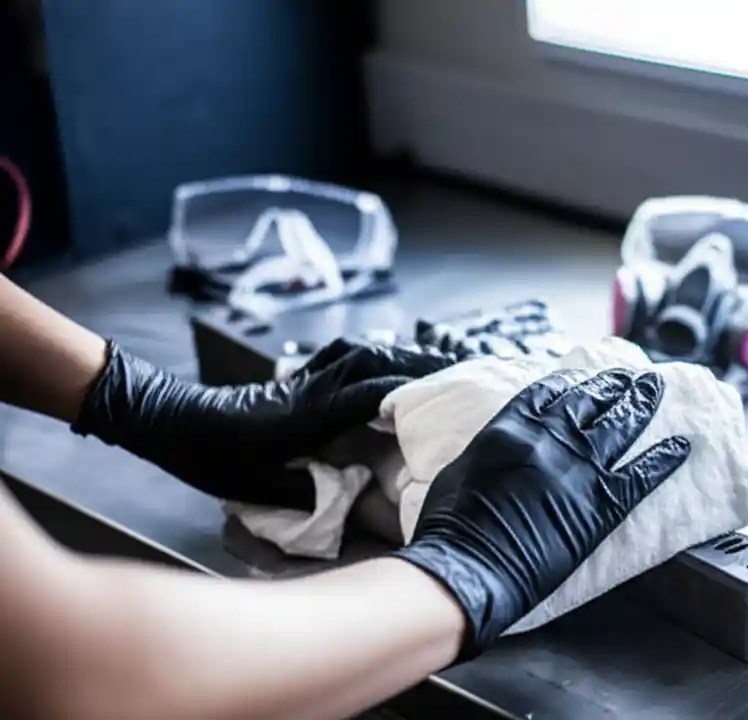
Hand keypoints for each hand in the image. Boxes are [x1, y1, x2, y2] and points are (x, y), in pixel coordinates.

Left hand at [72, 338, 457, 508]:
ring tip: (427, 365)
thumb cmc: (209, 458)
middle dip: (415, 365)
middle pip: (372, 361)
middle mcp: (311, 389)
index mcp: (307, 415)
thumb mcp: (255, 487)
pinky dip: (369, 355)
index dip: (409, 391)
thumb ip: (304, 491)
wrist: (169, 422)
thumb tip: (348, 492)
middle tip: (453, 373)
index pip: (369, 392)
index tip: (444, 394)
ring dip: (394, 354)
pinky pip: (341, 355)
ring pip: (358, 351)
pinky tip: (381, 364)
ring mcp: (303, 379)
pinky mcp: (295, 378)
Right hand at [392, 368, 691, 659]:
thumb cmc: (451, 526)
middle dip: (614, 384)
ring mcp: (581, 468)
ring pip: (622, 423)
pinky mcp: (603, 503)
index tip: (583, 376)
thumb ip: (489, 451)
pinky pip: (643, 473)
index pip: (549, 390)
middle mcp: (551, 437)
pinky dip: (665, 458)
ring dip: (642, 402)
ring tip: (655, 388)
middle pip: (591, 398)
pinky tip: (681, 446)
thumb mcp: (460, 469)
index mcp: (512, 426)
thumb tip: (498, 449)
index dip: (571, 381)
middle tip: (630, 376)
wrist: (469, 566)